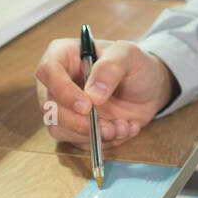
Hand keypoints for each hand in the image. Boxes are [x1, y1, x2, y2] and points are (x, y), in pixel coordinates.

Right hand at [34, 37, 178, 145]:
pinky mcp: (76, 127)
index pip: (48, 72)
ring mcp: (65, 107)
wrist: (149, 89)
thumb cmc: (135, 65)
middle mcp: (59, 82)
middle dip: (81, 123)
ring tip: (123, 127)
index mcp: (63, 55)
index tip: (87, 106)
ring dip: (93, 135)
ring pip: (60, 129)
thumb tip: (93, 94)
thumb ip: (110, 69)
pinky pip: (79, 141)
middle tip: (110, 126)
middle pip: (50, 108)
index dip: (63, 92)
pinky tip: (124, 129)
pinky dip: (104, 141)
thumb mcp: (128, 55)